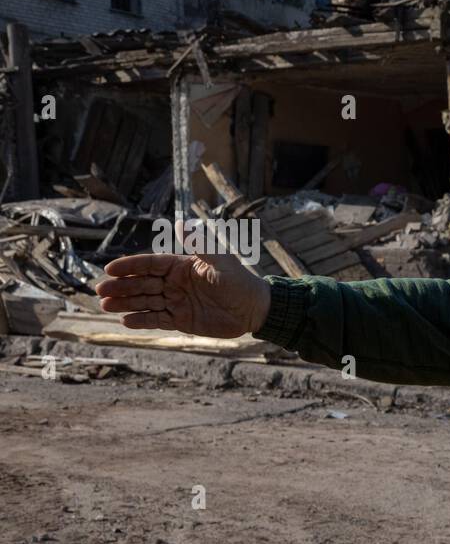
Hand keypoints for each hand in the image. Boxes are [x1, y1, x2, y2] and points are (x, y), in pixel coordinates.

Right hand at [95, 239, 270, 338]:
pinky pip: (157, 320)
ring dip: (126, 303)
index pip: (149, 264)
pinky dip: (142, 320)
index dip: (130, 267)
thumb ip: (199, 244)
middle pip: (142, 283)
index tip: (110, 269)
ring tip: (105, 306)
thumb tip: (181, 222)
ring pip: (145, 301)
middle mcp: (174, 283)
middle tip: (100, 290)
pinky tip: (126, 321)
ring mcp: (176, 302)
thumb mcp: (220, 260)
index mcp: (180, 266)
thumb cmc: (239, 280)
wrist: (254, 308)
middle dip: (121, 287)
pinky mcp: (181, 320)